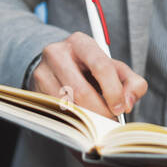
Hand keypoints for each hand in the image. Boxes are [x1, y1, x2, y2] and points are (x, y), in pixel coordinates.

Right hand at [31, 31, 147, 118]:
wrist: (57, 66)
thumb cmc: (90, 69)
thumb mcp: (115, 69)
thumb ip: (132, 83)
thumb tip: (128, 102)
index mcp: (81, 43)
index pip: (101, 67)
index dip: (113, 91)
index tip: (120, 109)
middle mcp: (57, 53)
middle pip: (82, 91)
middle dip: (100, 112)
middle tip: (110, 122)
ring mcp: (42, 72)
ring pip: (67, 105)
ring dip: (87, 120)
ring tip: (98, 122)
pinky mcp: (34, 90)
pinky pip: (56, 113)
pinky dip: (73, 122)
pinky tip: (82, 122)